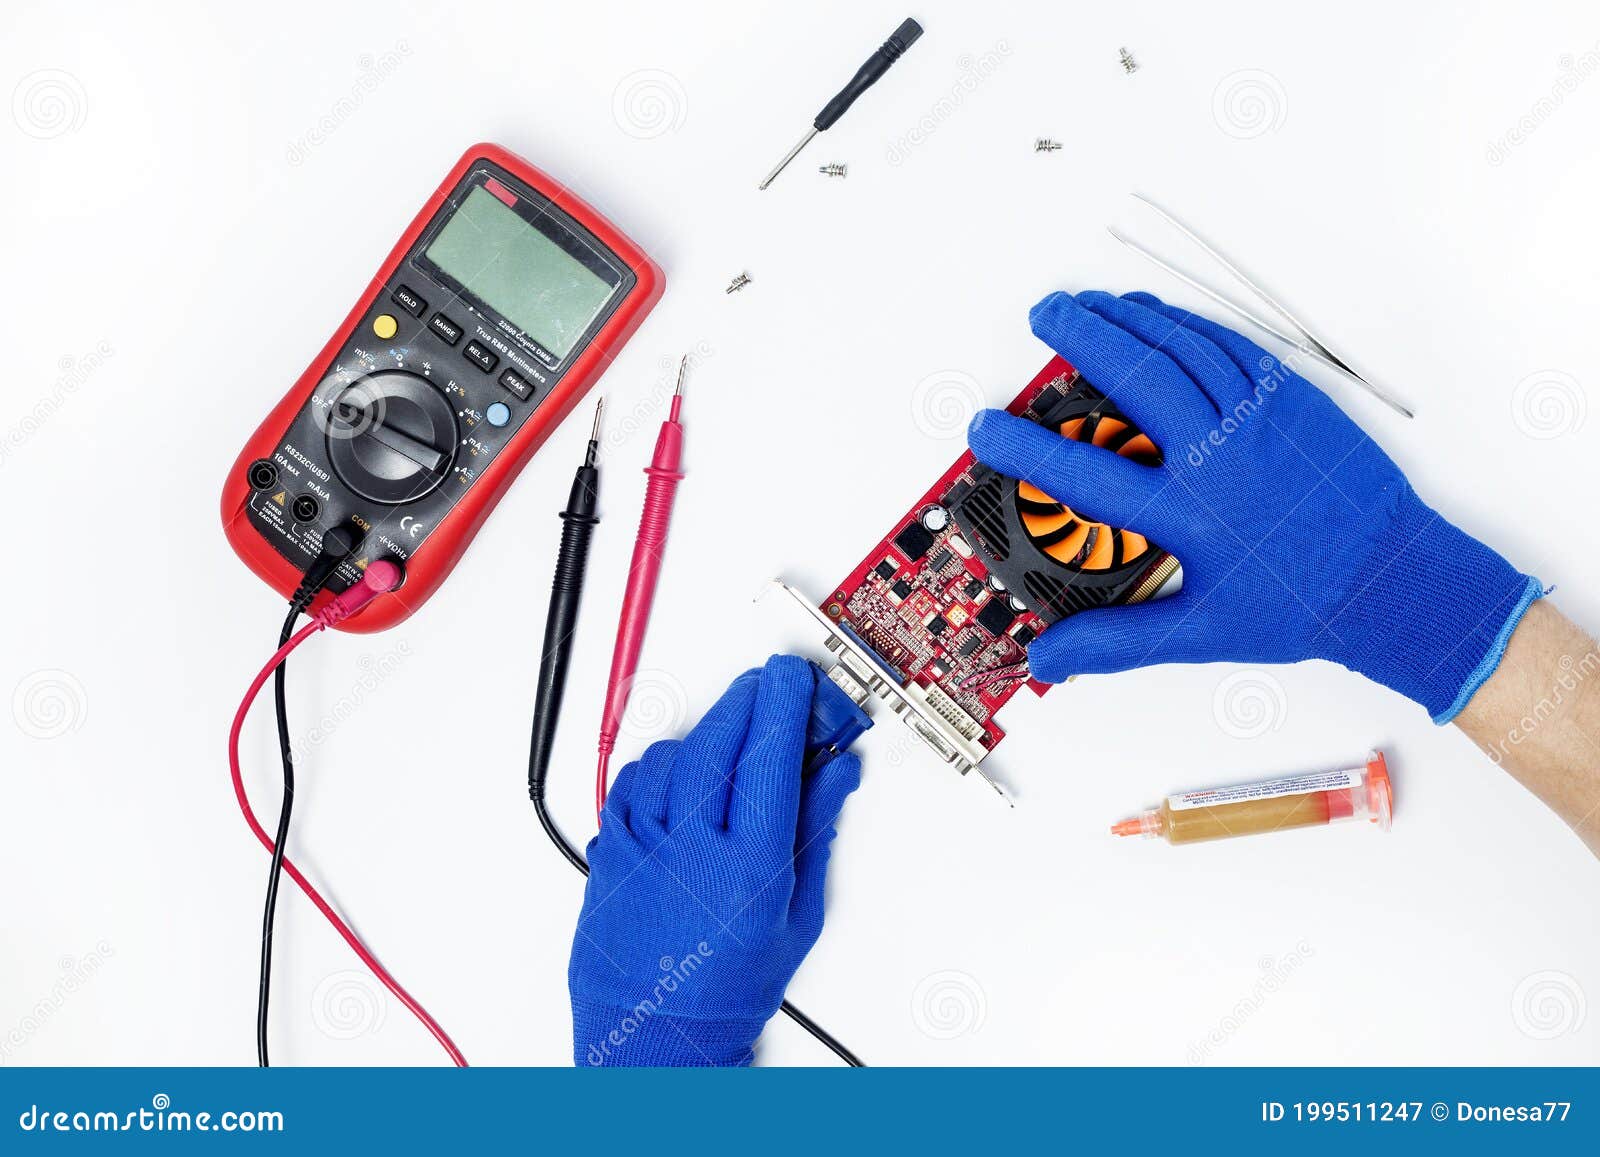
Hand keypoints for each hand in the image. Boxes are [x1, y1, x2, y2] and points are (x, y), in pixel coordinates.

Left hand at [568, 654, 860, 1065]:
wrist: (655, 1032)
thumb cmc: (726, 987)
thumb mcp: (797, 916)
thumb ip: (817, 833)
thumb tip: (836, 773)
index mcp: (750, 868)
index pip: (772, 757)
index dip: (787, 704)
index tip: (797, 679)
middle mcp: (692, 849)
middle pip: (723, 739)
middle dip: (751, 698)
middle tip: (770, 685)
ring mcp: (644, 844)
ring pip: (678, 753)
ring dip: (710, 733)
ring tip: (734, 744)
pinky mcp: (611, 846)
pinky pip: (637, 778)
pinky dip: (664, 765)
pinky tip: (686, 776)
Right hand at [968, 290, 1541, 721]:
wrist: (1393, 578)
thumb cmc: (1302, 604)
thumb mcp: (1200, 632)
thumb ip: (1115, 643)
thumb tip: (1049, 658)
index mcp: (1187, 515)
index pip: (1085, 472)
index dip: (1026, 447)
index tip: (986, 427)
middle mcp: (1218, 458)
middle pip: (1135, 375)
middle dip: (1080, 335)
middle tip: (1041, 315)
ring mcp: (1257, 420)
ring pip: (1181, 348)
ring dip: (1127, 317)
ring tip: (1085, 301)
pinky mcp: (1291, 398)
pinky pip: (1229, 346)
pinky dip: (1185, 323)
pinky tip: (1155, 314)